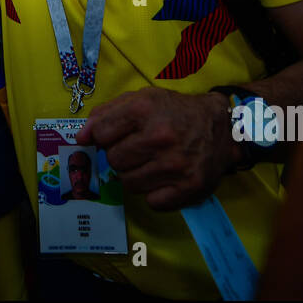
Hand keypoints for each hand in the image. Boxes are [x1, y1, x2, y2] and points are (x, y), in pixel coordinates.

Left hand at [76, 88, 238, 210]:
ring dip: (135, 175)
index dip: (104, 136)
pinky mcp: (189, 187)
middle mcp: (160, 137)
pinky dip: (153, 193)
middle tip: (138, 149)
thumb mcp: (141, 100)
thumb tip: (80, 138)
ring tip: (150, 163)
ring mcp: (175, 165)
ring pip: (129, 183)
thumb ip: (106, 114)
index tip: (115, 136)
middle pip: (114, 161)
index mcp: (145, 109)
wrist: (222, 126)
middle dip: (120, 156)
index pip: (101, 134)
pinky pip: (151, 202)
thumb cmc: (175, 112)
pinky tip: (163, 177)